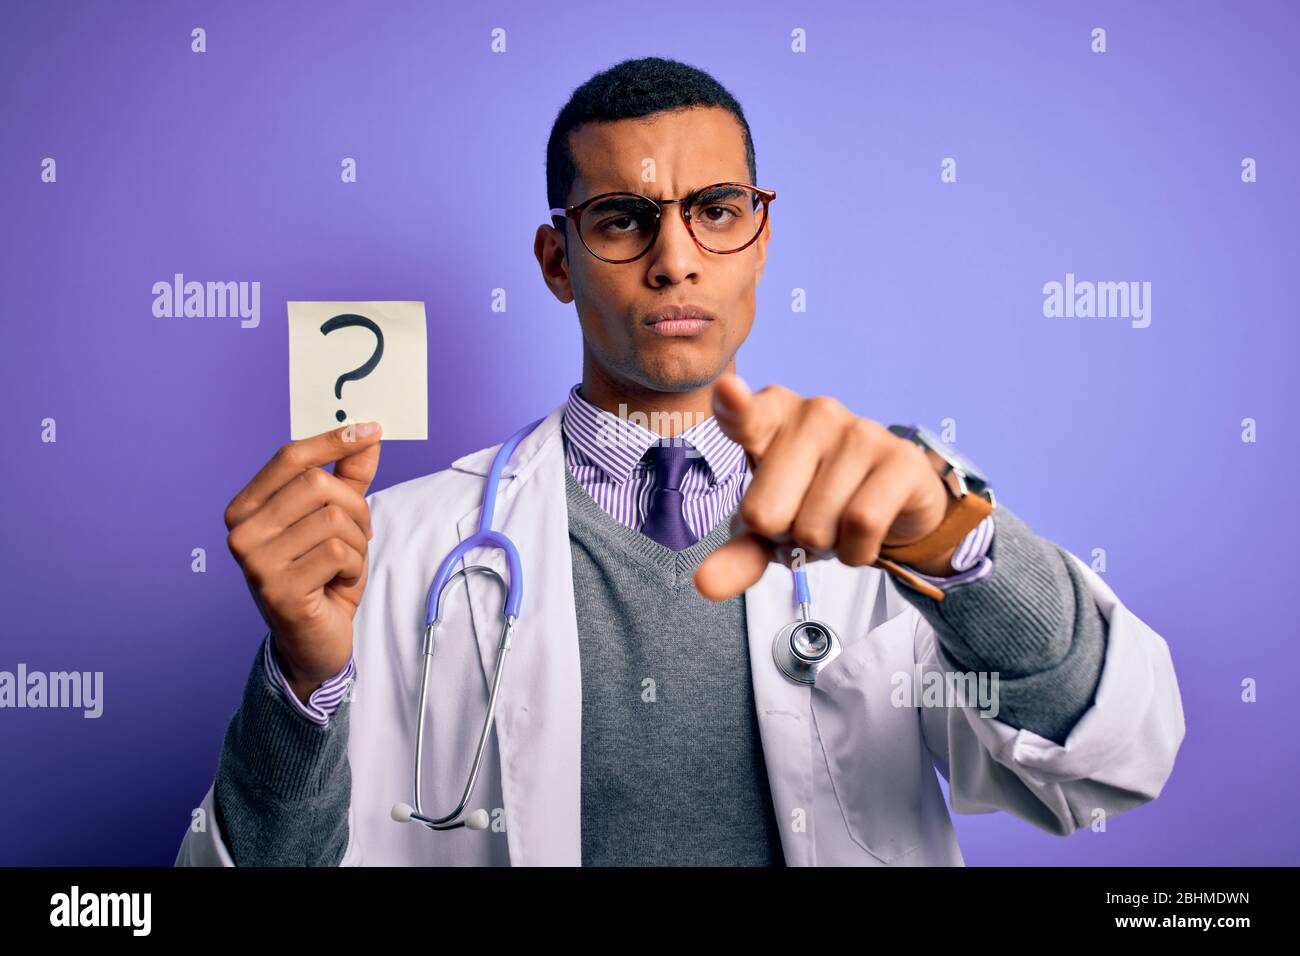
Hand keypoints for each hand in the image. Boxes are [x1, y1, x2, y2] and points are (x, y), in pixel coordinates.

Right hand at [224, 421, 382, 700]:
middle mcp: (240, 532)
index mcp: (246, 508)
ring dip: (358, 543)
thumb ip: (348, 477)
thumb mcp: (338, 521)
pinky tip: (339, 584)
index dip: (333, 441)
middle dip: (355, 508)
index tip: (372, 429)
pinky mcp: (278, 589)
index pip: (289, 457)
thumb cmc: (322, 577)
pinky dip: (355, 567)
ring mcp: (255, 562)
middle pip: (317, 485)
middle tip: (360, 535)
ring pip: (334, 520)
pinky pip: (339, 553)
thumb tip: (368, 433)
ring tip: (345, 565)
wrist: (315, 642)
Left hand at [694, 375, 948, 600]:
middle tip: (807, 518)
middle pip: (766, 513)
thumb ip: (737, 554)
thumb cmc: (817, 502)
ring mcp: (859, 430)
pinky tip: (861, 536)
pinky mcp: (899, 457)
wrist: (894, 505)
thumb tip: (705, 584)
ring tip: (838, 522)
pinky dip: (855, 552)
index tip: (726, 390)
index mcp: (770, 417)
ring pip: (814, 525)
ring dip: (825, 546)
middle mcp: (813, 412)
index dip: (733, 405)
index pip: (743, 414)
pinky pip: (860, 525)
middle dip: (785, 537)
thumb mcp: (771, 527)